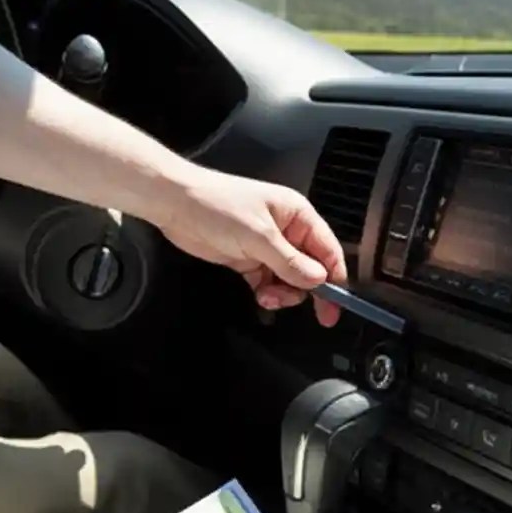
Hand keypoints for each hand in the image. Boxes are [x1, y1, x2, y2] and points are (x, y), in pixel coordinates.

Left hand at [158, 167, 345, 326]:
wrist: (176, 204)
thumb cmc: (220, 209)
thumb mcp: (259, 236)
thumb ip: (290, 262)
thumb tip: (319, 281)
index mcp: (298, 216)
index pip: (327, 250)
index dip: (335, 280)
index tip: (335, 308)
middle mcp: (288, 231)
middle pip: (310, 269)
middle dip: (301, 289)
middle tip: (283, 300)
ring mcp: (268, 246)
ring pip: (289, 279)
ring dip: (282, 293)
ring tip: (265, 297)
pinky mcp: (250, 260)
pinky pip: (269, 282)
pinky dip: (267, 292)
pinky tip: (259, 296)